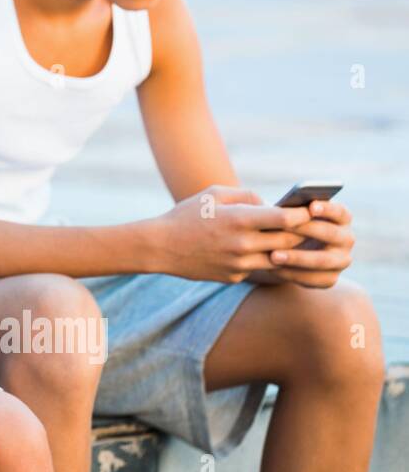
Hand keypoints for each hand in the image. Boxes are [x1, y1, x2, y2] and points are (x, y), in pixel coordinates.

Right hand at [150, 185, 312, 283]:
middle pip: (289, 241)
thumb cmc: (186, 215)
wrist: (160, 247)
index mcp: (239, 219)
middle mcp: (242, 244)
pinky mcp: (234, 277)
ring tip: (293, 241)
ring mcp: (239, 264)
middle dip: (302, 234)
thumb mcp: (213, 194)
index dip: (302, 214)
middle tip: (312, 227)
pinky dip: (261, 260)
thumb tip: (271, 204)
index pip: (285, 219)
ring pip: (278, 259)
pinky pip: (257, 268)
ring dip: (287, 251)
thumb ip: (246, 195)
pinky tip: (261, 253)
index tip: (309, 211)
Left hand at [255, 199, 354, 287]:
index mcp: (341, 218)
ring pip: (322, 260)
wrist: (285, 250)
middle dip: (305, 230)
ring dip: (297, 258)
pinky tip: (273, 268)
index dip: (327, 208)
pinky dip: (292, 273)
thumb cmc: (288, 224)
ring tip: (273, 255)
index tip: (311, 206)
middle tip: (283, 227)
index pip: (340, 211)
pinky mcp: (330, 279)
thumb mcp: (289, 214)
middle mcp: (346, 239)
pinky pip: (313, 279)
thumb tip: (273, 206)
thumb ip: (288, 209)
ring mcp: (341, 261)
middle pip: (330, 233)